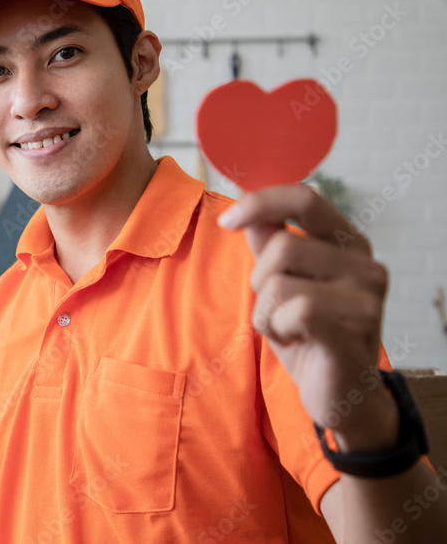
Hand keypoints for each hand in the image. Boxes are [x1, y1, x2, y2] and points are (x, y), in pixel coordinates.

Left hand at [219, 185, 398, 451]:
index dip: (261, 202)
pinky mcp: (354, 330)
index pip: (305, 198)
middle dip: (260, 282)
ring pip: (278, 284)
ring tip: (291, 330)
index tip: (226, 221)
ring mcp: (365, 298)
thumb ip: (272, 244)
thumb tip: (251, 213)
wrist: (342, 394)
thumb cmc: (310, 334)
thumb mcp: (284, 283)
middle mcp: (364, 264)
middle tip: (279, 310)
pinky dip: (279, 328)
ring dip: (267, 313)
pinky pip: (294, 311)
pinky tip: (297, 342)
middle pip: (280, 247)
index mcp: (348, 243)